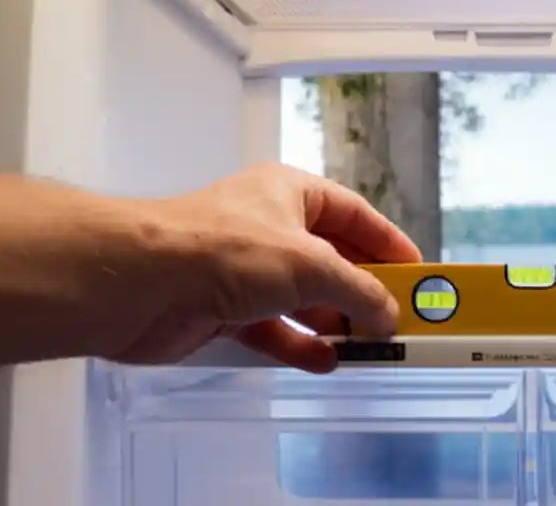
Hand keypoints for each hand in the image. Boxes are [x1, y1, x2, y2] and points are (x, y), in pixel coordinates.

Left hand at [102, 164, 420, 372]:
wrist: (139, 283)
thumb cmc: (227, 251)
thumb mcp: (311, 266)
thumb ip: (359, 291)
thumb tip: (390, 315)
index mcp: (290, 193)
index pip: (353, 213)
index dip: (387, 242)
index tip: (417, 273)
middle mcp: (269, 226)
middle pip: (330, 259)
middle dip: (361, 291)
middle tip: (396, 319)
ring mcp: (244, 270)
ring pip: (302, 298)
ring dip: (333, 323)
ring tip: (368, 349)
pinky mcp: (222, 310)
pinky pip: (272, 328)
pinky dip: (298, 345)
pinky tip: (325, 362)